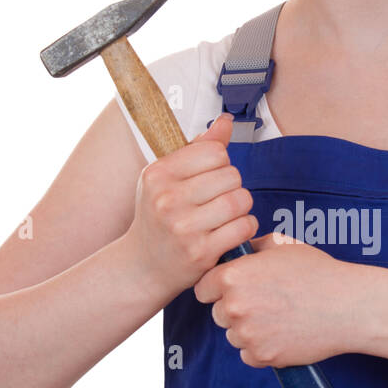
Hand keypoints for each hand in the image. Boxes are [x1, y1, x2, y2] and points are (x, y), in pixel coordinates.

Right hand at [122, 111, 257, 303]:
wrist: (142, 266)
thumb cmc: (158, 217)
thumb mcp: (166, 179)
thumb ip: (197, 148)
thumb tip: (226, 121)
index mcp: (158, 174)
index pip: (215, 151)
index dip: (221, 163)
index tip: (211, 178)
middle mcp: (167, 199)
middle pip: (231, 175)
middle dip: (233, 186)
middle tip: (221, 198)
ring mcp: (183, 228)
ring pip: (240, 200)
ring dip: (243, 207)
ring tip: (229, 214)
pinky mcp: (200, 253)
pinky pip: (243, 227)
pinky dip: (246, 227)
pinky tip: (233, 230)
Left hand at [193, 232, 364, 366]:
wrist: (348, 306)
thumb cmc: (318, 272)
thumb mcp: (282, 245)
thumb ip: (252, 248)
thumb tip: (238, 252)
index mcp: (233, 276)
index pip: (202, 288)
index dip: (217, 288)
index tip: (232, 289)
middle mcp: (233, 306)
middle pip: (217, 313)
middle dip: (234, 309)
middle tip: (265, 303)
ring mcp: (247, 334)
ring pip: (233, 335)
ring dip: (248, 330)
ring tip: (278, 318)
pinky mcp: (262, 356)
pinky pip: (249, 355)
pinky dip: (261, 349)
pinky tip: (282, 335)